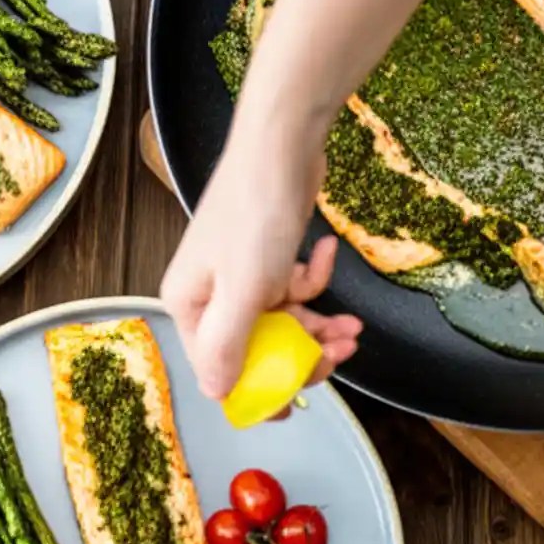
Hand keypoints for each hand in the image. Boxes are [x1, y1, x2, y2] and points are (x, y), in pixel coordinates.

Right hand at [160, 134, 362, 400]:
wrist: (282, 144)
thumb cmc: (255, 214)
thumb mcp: (245, 289)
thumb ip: (229, 345)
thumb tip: (217, 394)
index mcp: (191, 306)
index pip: (220, 369)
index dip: (261, 389)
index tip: (298, 400)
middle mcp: (209, 295)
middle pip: (258, 348)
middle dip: (301, 355)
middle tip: (340, 353)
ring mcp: (240, 275)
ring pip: (283, 321)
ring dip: (319, 325)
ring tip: (352, 325)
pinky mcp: (267, 256)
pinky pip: (294, 286)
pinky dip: (315, 277)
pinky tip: (327, 252)